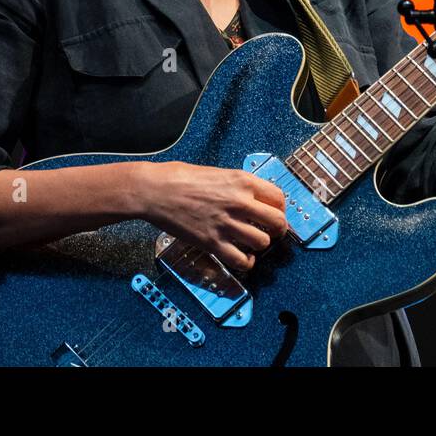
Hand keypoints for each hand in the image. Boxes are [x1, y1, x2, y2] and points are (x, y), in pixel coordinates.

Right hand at [133, 161, 288, 271]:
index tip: (274, 213)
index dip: (280, 208)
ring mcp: (226, 224)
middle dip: (277, 229)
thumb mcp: (217, 173)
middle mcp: (239, 202)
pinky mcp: (212, 242)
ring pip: (262, 243)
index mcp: (242, 181)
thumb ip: (238, 186)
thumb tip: (253, 197)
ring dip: (260, 245)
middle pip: (277, 222)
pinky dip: (246, 263)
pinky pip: (241, 260)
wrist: (155, 190)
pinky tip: (242, 257)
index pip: (279, 198)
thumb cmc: (180, 178)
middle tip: (270, 232)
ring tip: (251, 243)